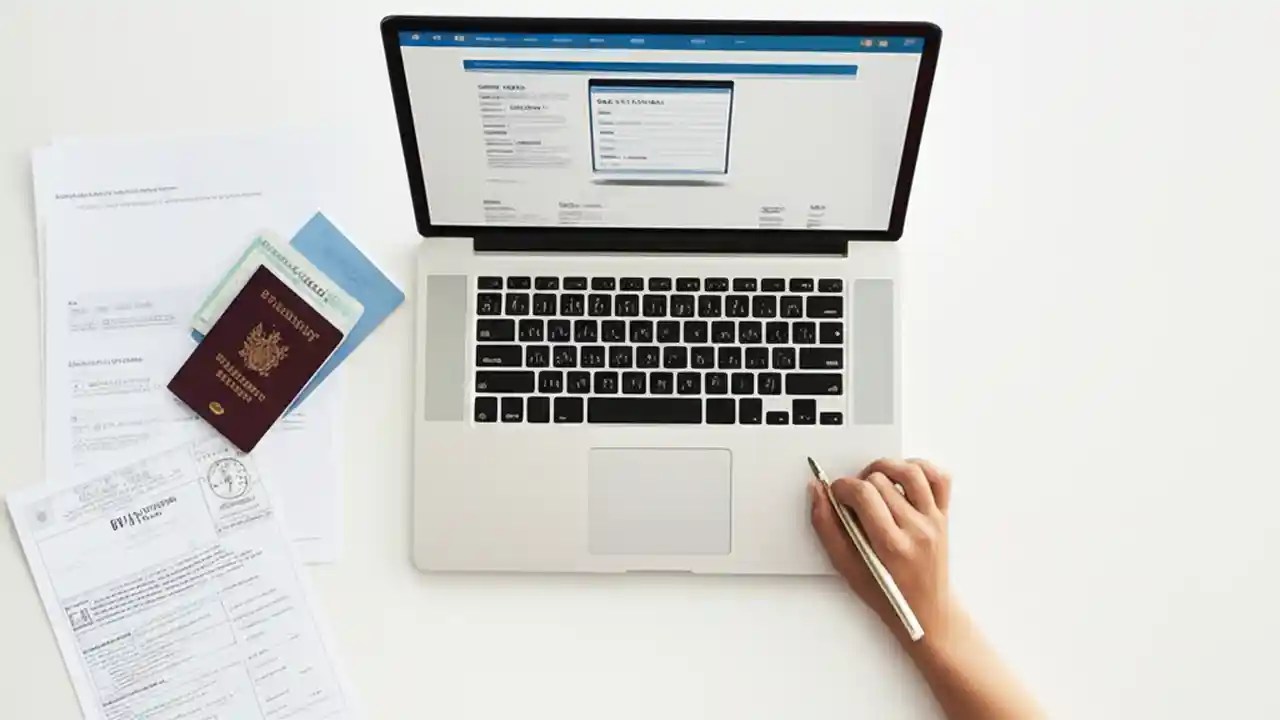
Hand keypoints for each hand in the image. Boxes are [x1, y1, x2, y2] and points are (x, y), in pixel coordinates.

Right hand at [809, 458, 954, 642]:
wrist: (926, 610)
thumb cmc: (887, 593)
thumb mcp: (847, 568)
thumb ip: (827, 528)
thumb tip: (817, 492)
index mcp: (891, 545)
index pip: (863, 494)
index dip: (841, 487)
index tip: (836, 495)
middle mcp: (916, 529)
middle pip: (881, 480)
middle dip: (859, 482)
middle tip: (853, 499)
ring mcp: (933, 520)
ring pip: (910, 471)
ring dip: (886, 467)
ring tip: (874, 480)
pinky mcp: (943, 515)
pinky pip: (939, 477)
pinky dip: (920, 468)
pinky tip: (902, 478)